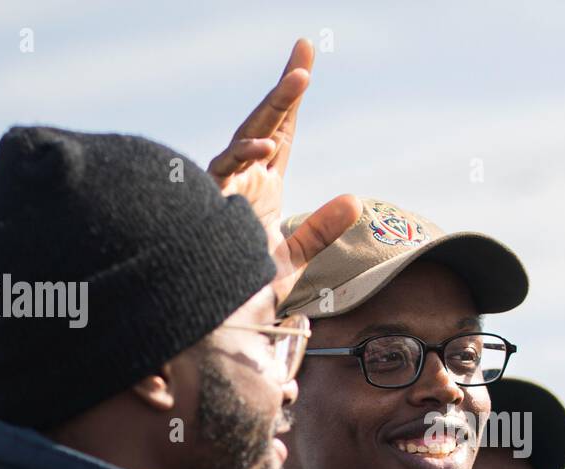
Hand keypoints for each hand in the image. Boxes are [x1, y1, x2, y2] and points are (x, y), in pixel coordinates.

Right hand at [208, 38, 359, 305]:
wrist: (214, 320)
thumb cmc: (244, 291)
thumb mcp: (293, 259)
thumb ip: (321, 230)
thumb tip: (355, 201)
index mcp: (263, 185)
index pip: (282, 132)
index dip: (294, 99)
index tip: (306, 58)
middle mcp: (243, 179)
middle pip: (267, 122)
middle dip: (285, 87)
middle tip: (305, 51)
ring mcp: (225, 187)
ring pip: (247, 135)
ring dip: (273, 107)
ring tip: (300, 81)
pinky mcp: (209, 202)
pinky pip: (224, 169)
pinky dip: (244, 156)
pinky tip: (267, 147)